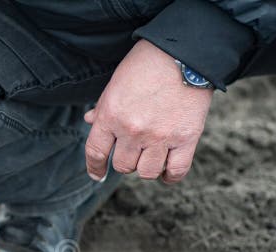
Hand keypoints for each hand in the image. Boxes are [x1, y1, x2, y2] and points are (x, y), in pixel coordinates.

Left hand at [84, 40, 212, 183]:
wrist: (185, 52)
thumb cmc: (146, 64)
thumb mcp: (116, 83)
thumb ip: (103, 107)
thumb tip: (89, 121)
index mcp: (111, 116)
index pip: (95, 152)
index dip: (94, 167)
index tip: (96, 175)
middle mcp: (133, 130)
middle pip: (123, 166)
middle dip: (126, 161)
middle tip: (135, 150)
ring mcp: (160, 136)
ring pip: (147, 173)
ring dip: (147, 168)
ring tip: (151, 156)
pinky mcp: (186, 138)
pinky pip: (176, 171)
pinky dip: (170, 175)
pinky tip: (167, 170)